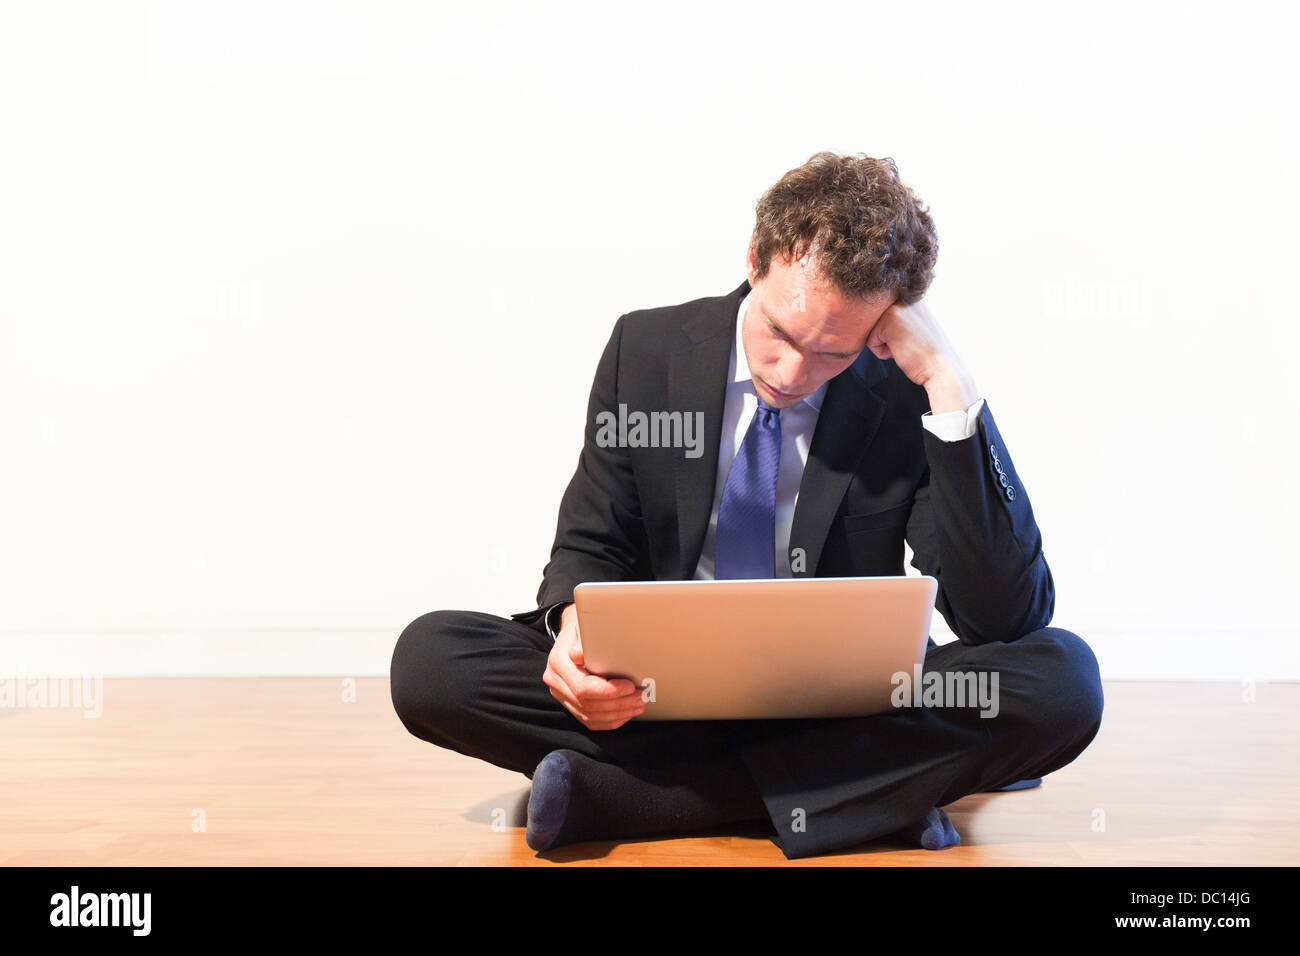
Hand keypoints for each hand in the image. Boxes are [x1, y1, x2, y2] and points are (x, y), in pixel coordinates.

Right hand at [542, 605, 645, 729]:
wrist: (573, 638)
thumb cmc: (584, 631)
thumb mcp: (583, 627)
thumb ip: (583, 640)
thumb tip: (579, 654)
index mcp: (558, 662)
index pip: (583, 687)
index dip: (608, 691)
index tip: (630, 686)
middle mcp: (555, 682)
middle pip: (588, 704)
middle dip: (619, 703)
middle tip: (642, 697)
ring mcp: (561, 696)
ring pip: (590, 716)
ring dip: (619, 713)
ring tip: (639, 704)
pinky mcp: (570, 705)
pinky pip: (590, 721)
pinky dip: (611, 720)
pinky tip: (627, 713)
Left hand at [865, 296, 978, 413]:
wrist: (942, 369)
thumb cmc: (927, 356)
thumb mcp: (915, 329)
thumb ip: (900, 320)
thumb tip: (875, 319)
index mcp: (913, 297)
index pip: (883, 318)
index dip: (895, 337)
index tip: (915, 340)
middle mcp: (906, 297)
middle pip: (875, 324)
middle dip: (888, 340)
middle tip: (911, 344)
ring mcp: (898, 306)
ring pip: (872, 332)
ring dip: (886, 346)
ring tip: (908, 346)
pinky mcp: (890, 319)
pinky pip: (871, 341)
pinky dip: (883, 352)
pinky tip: (903, 350)